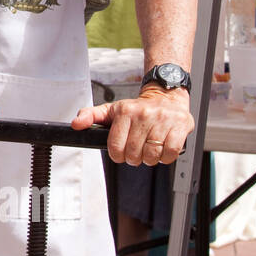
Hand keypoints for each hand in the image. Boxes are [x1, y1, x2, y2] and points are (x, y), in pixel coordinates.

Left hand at [72, 86, 193, 165]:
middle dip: (134, 158)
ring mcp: (162, 120)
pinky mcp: (180, 126)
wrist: (166, 96)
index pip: (115, 146)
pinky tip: (162, 150)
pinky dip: (165, 158)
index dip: (117, 155)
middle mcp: (143, 115)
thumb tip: (76, 124)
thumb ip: (90, 116)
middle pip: (133, 153)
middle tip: (137, 152)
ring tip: (149, 150)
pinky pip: (170, 152)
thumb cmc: (137, 108)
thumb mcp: (111, 110)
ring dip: (149, 159)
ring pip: (152, 155)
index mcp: (125, 111)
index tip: (121, 153)